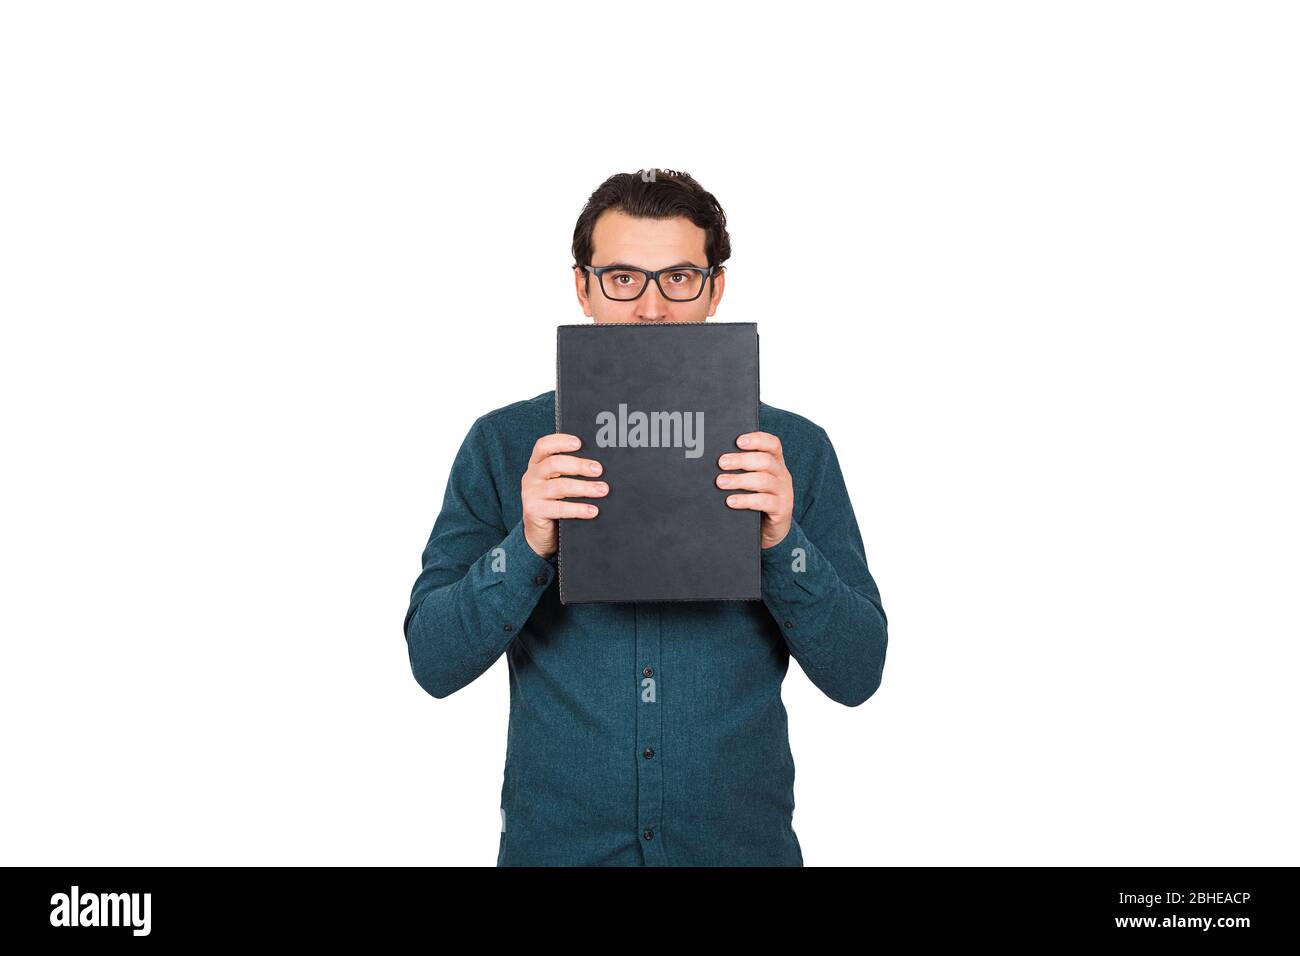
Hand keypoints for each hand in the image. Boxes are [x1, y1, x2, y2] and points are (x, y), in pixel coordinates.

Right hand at [521, 433, 606, 558]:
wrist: (541, 533)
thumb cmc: (556, 503)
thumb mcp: (560, 483)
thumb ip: (571, 472)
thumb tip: (600, 466)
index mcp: (537, 464)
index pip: (543, 445)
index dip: (560, 441)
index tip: (579, 443)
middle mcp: (531, 476)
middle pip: (554, 464)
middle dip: (579, 465)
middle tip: (599, 470)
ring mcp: (531, 494)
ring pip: (559, 486)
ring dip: (584, 487)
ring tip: (603, 490)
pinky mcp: (533, 511)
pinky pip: (559, 508)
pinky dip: (578, 509)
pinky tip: (593, 510)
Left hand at [716, 431, 793, 549]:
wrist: (771, 529)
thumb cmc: (757, 499)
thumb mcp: (752, 481)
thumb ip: (741, 469)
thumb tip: (715, 460)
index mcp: (776, 463)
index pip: (772, 444)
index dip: (757, 439)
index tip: (738, 441)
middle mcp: (782, 475)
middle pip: (765, 461)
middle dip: (741, 460)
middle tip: (721, 463)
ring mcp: (784, 492)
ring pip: (764, 480)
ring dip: (740, 480)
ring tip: (721, 482)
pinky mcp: (781, 510)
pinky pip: (764, 502)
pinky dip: (746, 500)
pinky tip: (731, 501)